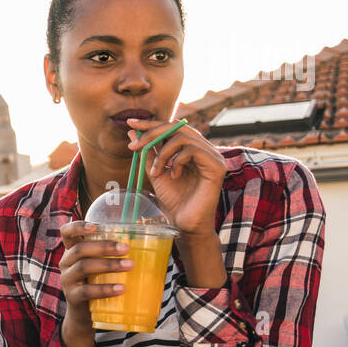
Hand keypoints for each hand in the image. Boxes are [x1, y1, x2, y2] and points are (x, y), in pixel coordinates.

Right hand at [57, 220, 131, 346]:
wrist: (86, 316)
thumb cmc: (98, 284)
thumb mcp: (100, 268)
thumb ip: (113, 256)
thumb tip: (152, 244)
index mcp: (72, 251)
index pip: (67, 232)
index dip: (78, 226)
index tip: (95, 226)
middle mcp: (66, 263)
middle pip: (80, 249)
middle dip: (104, 246)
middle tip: (126, 248)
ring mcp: (67, 281)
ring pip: (84, 267)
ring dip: (109, 265)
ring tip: (130, 266)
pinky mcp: (72, 298)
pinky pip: (87, 291)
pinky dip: (106, 289)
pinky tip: (121, 288)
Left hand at [126, 118, 226, 237]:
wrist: (184, 223)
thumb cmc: (173, 200)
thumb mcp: (155, 171)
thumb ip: (147, 151)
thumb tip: (131, 130)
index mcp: (191, 148)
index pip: (172, 127)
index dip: (151, 123)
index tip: (130, 122)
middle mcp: (204, 149)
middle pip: (178, 126)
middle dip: (152, 133)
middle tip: (134, 146)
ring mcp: (213, 156)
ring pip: (184, 136)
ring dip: (163, 153)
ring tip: (155, 173)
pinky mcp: (217, 166)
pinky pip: (193, 150)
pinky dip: (177, 161)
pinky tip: (173, 176)